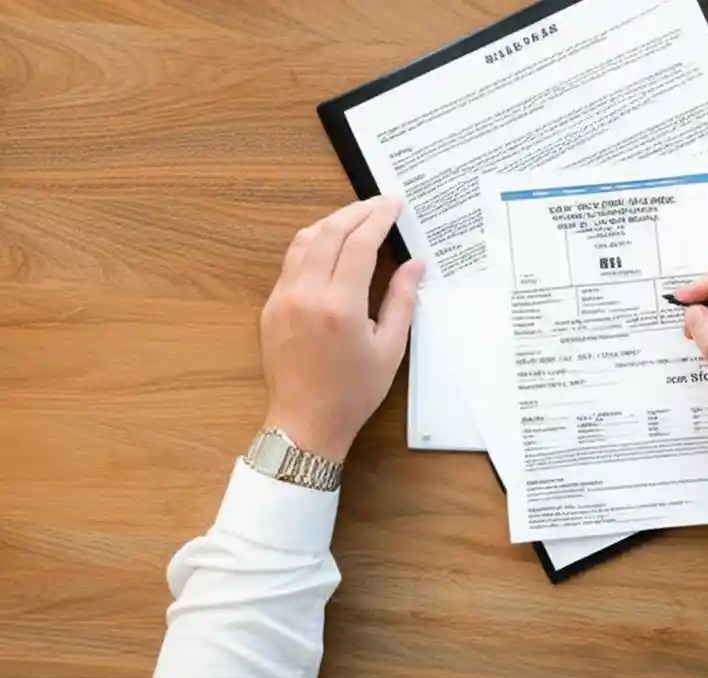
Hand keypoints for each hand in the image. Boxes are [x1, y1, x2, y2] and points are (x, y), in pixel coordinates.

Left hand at [259, 196, 424, 461]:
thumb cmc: (353, 393)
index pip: (359, 244)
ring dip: (332, 222)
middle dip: (357, 211)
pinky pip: (292, 261)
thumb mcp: (390, 348)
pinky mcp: (271, 306)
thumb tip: (414, 263)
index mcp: (340, 307)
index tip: (395, 204)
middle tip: (381, 203)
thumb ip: (402, 300)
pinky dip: (314, 243)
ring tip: (357, 217)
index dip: (379, 218)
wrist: (305, 423)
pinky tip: (332, 244)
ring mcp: (283, 299)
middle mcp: (307, 295)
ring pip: (305, 240)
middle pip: (330, 232)